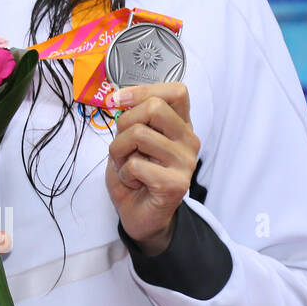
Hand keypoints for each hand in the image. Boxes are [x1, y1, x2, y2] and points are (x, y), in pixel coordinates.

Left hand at [104, 82, 199, 255]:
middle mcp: (189, 141)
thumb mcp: (130, 139)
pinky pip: (135, 164)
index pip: (176, 91)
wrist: (141, 215)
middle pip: (154, 107)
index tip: (118, 100)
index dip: (143, 90)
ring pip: (139, 135)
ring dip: (119, 151)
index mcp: (180, 126)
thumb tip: (117, 97)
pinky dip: (124, 173)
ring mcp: (185, 163)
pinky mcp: (176, 184)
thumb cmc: (135, 174)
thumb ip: (132, 119)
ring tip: (127, 166)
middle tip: (122, 145)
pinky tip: (134, 182)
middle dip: (124, 123)